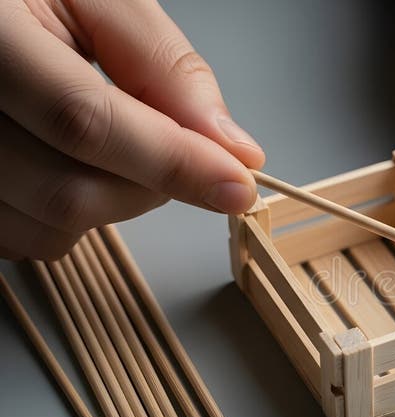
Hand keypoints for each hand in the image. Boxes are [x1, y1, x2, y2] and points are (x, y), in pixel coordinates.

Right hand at [0, 0, 263, 259]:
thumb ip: (162, 64)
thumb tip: (231, 148)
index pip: (84, 122)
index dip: (171, 162)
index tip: (237, 183)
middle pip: (69, 192)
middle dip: (150, 184)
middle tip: (172, 145)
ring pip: (49, 229)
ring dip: (111, 203)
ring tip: (108, 143)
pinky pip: (23, 240)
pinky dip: (68, 218)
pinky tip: (68, 163)